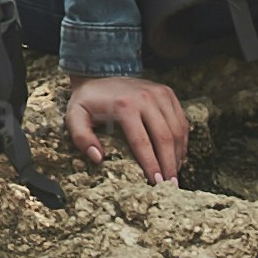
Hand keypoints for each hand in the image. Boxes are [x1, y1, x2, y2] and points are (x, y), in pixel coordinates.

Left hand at [62, 76, 192, 183]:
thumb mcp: (75, 116)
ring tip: (175, 173)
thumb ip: (81, 137)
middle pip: (165, 137)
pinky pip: (181, 121)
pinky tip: (178, 156)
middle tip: (171, 185)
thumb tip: (98, 158)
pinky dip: (182, 141)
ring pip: (177, 130)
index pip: (142, 142)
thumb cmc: (88, 100)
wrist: (100, 72)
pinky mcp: (167, 93)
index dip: (151, 164)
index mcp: (124, 106)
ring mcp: (159, 94)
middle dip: (169, 164)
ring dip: (178, 155)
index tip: (156, 182)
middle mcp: (146, 98)